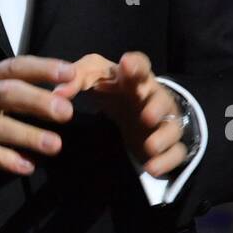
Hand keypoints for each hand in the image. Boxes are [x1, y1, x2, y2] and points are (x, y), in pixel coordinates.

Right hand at [0, 55, 75, 179]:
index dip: (42, 68)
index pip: (14, 67)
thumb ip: (9, 90)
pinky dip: (4, 159)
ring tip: (54, 145)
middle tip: (66, 112)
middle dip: (38, 101)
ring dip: (27, 135)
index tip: (69, 73)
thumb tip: (57, 94)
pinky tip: (25, 166)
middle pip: (7, 93)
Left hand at [53, 51, 187, 177]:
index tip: (126, 65)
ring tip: (150, 147)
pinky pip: (176, 152)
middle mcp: (153, 97)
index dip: (136, 65)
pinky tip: (151, 168)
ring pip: (172, 127)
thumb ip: (75, 79)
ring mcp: (164, 121)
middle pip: (161, 98)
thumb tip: (56, 94)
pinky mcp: (167, 144)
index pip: (140, 65)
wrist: (138, 111)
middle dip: (156, 106)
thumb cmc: (114, 89)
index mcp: (135, 79)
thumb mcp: (94, 77)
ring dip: (163, 137)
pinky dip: (166, 161)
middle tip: (146, 116)